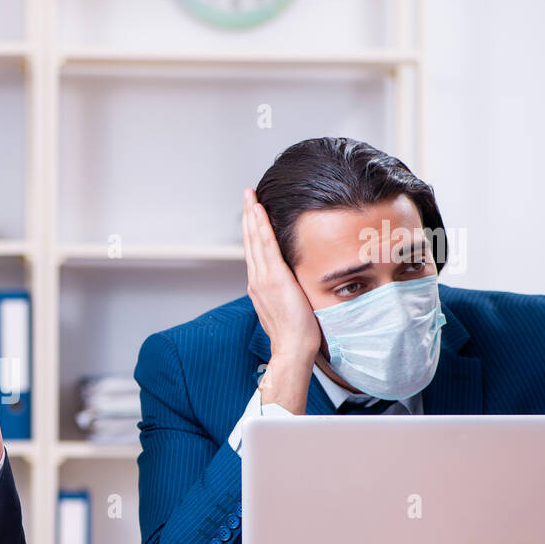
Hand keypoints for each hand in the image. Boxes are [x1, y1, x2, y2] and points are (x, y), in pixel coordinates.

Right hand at [243, 187, 319, 413]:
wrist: (293, 348)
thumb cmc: (296, 334)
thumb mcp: (291, 307)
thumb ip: (289, 292)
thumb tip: (296, 283)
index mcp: (260, 286)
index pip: (255, 251)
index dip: (253, 230)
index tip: (254, 212)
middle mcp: (257, 279)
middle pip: (250, 241)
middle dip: (248, 216)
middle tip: (247, 194)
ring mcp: (262, 278)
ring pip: (254, 239)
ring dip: (251, 215)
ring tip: (250, 196)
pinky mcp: (272, 278)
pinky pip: (264, 246)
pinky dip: (259, 227)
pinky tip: (258, 210)